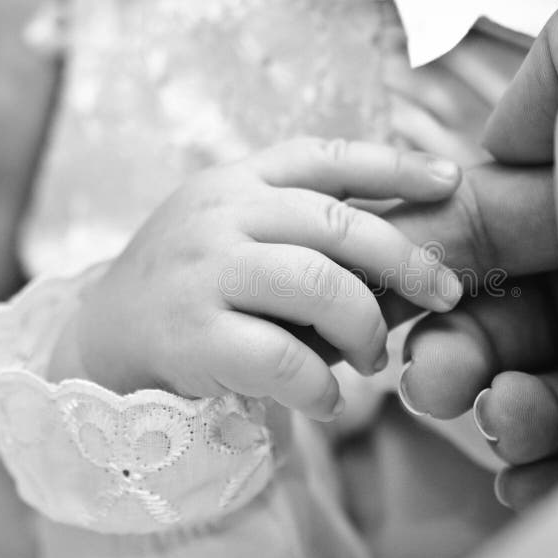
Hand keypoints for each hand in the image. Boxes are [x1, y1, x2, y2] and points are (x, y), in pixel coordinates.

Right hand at [50, 139, 462, 420]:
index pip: (327, 157)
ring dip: (365, 328)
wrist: (106, 336)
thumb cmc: (197, 283)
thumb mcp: (238, 229)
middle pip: (338, 225)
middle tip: (444, 294)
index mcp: (240, 182)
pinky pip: (282, 358)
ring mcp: (203, 272)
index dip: (395, 164)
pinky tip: (329, 399)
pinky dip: (321, 384)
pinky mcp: (191, 335)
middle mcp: (221, 215)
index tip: (452, 180)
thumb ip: (301, 222)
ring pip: (318, 286)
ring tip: (373, 359)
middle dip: (407, 261)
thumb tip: (402, 232)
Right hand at [399, 0, 557, 557]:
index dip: (443, 258)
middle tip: (429, 376)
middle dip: (454, 349)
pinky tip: (531, 466)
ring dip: (496, 409)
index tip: (398, 291)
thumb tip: (507, 134)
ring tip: (502, 414)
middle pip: (515, 316)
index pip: (512, 227)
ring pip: (539, 392)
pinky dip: (538, 468)